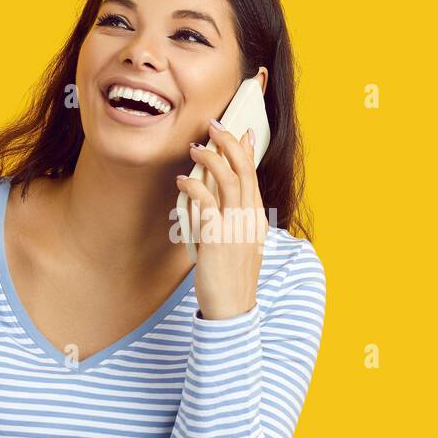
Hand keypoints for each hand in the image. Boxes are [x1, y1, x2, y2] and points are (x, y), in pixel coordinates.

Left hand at [175, 120, 267, 319]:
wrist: (231, 311)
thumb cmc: (231, 281)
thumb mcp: (241, 247)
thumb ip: (235, 223)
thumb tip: (219, 203)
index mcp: (257, 221)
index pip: (254, 178)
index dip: (248, 152)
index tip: (242, 132)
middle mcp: (250, 220)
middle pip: (244, 171)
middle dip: (230, 143)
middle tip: (215, 126)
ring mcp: (235, 228)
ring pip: (228, 180)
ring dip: (211, 159)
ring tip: (195, 148)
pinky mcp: (216, 238)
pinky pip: (205, 203)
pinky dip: (193, 187)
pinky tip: (181, 181)